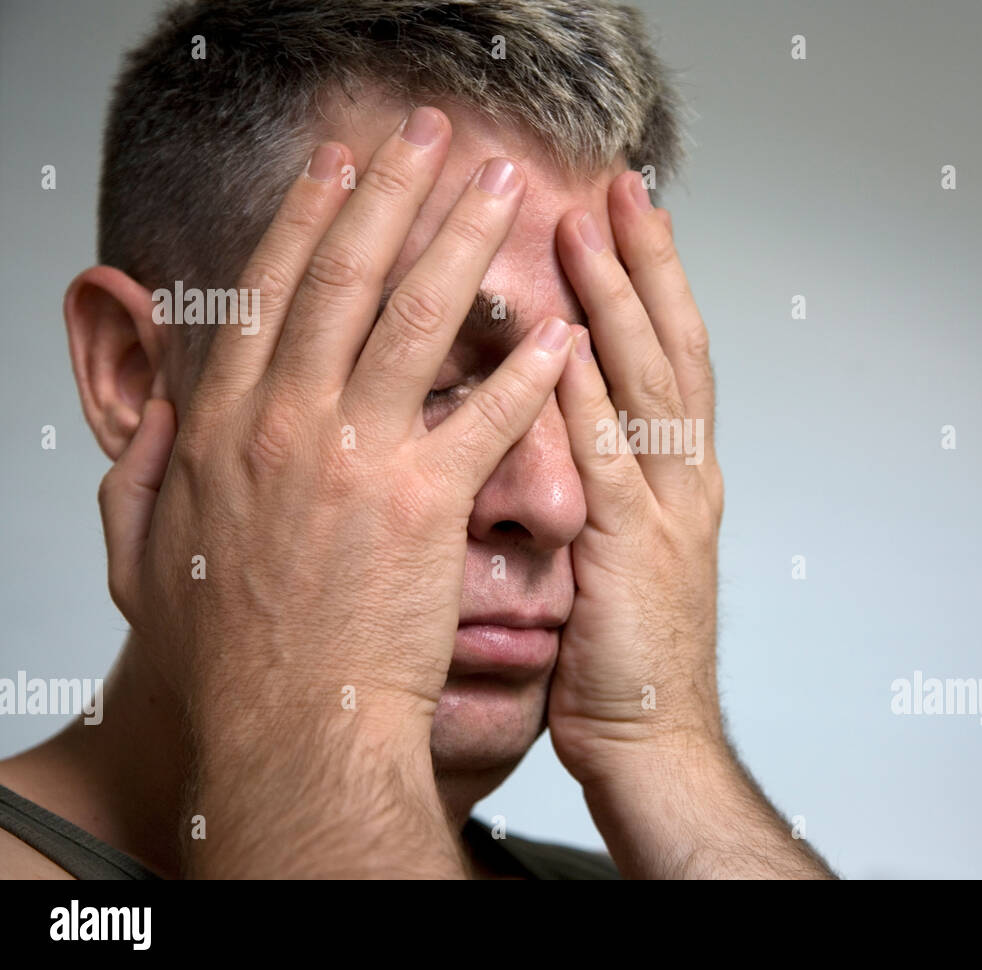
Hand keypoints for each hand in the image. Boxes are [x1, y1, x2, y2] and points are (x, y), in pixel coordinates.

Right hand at [96, 109, 573, 875]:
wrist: (282, 729)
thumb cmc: (226, 654)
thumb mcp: (149, 552)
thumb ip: (149, 470)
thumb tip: (161, 413)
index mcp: (222, 426)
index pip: (270, 292)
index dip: (309, 217)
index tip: (343, 166)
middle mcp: (285, 425)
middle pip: (345, 279)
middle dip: (396, 194)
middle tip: (435, 137)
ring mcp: (355, 460)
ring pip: (416, 322)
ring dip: (466, 244)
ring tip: (508, 191)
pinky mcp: (424, 508)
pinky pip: (486, 419)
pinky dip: (527, 372)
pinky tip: (561, 330)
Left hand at [547, 171, 724, 785]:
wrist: (657, 744)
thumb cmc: (627, 661)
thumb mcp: (621, 557)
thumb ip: (605, 487)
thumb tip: (562, 430)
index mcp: (680, 481)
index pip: (671, 359)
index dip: (652, 284)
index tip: (626, 219)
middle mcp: (685, 481)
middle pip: (672, 347)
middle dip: (645, 263)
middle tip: (618, 188)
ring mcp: (667, 511)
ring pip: (648, 384)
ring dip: (618, 302)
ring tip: (589, 229)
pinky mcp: (632, 550)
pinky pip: (610, 458)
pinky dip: (589, 397)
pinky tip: (567, 342)